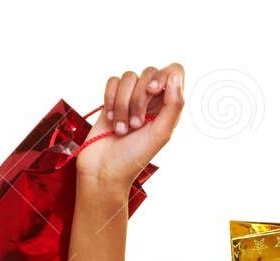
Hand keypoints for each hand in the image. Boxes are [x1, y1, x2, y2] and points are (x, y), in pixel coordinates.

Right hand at [75, 63, 184, 189]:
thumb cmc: (134, 157)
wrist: (104, 169)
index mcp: (169, 107)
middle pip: (149, 72)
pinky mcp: (112, 100)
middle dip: (139, 98)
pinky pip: (113, 82)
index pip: (175, 72)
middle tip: (136, 124)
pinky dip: (110, 100)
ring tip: (122, 129)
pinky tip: (111, 120)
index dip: (164, 75)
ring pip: (129, 77)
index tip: (153, 91)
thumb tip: (175, 76)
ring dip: (123, 104)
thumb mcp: (161, 134)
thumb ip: (174, 105)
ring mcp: (131, 98)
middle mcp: (152, 100)